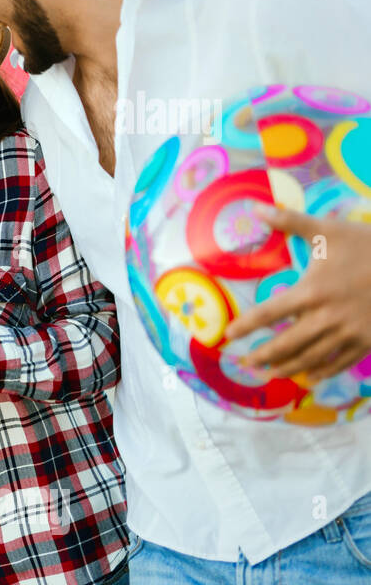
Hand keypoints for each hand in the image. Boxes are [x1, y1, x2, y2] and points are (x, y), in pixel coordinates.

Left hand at [225, 206, 370, 380]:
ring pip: (311, 357)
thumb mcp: (328, 229)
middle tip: (245, 363)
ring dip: (287, 367)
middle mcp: (326, 317)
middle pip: (286, 343)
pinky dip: (323, 371)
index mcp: (311, 292)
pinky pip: (341, 362)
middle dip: (263, 355)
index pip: (268, 314)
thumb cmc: (369, 245)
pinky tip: (310, 377)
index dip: (245, 327)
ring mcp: (349, 333)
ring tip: (270, 373)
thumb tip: (254, 207)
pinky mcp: (368, 341)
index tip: (227, 336)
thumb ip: (289, 221)